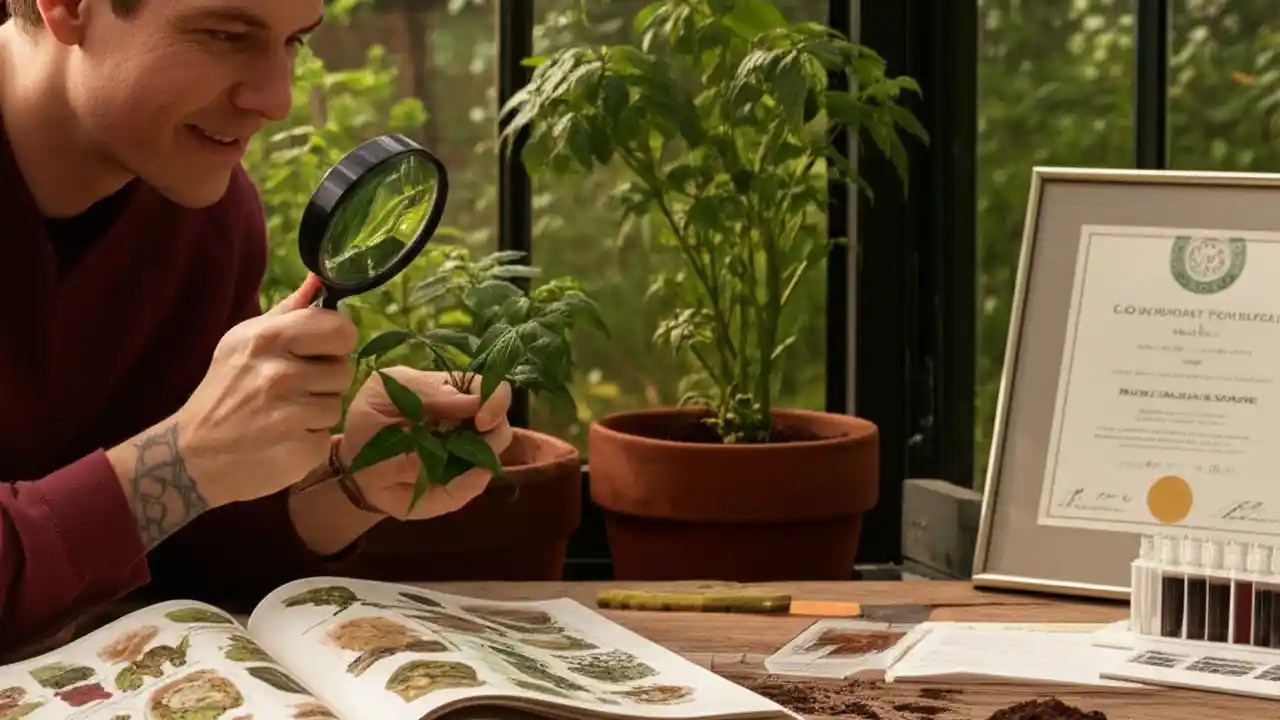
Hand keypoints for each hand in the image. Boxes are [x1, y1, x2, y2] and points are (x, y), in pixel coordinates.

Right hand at [168, 274, 356, 506]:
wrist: (193, 454)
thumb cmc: (225, 390)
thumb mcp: (245, 341)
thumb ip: (289, 310)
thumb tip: (320, 277)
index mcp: (267, 339)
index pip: (339, 329)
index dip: (338, 340)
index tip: (322, 351)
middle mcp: (279, 374)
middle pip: (344, 368)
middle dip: (327, 378)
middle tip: (297, 387)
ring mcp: (290, 414)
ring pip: (337, 403)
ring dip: (318, 410)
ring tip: (286, 413)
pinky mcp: (299, 448)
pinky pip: (327, 434)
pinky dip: (310, 438)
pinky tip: (284, 437)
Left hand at [338, 367, 512, 519]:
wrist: (353, 467)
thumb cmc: (369, 421)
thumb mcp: (384, 392)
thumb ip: (425, 391)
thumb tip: (471, 402)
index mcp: (454, 395)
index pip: (493, 391)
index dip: (496, 402)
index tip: (481, 419)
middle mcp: (468, 427)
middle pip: (501, 428)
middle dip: (492, 437)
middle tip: (462, 447)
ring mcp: (466, 460)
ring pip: (490, 460)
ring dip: (469, 464)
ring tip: (434, 465)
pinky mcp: (458, 489)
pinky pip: (470, 489)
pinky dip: (458, 487)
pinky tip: (434, 485)